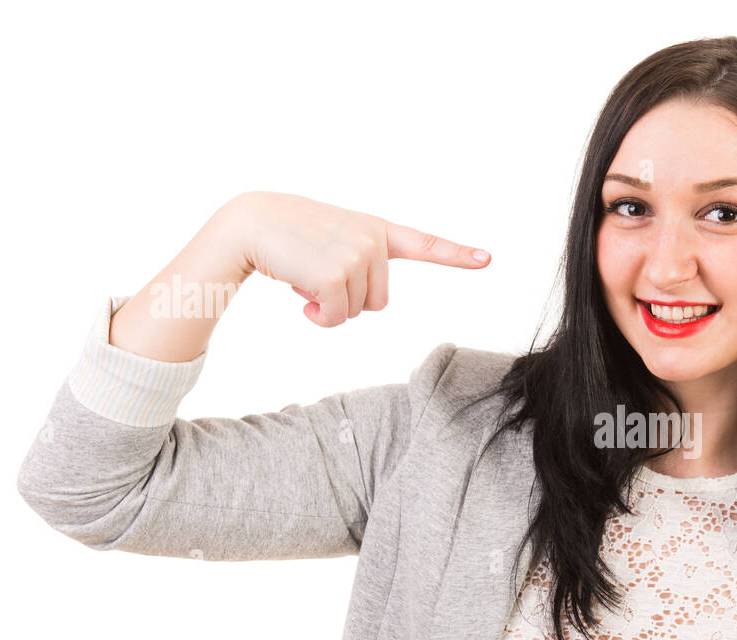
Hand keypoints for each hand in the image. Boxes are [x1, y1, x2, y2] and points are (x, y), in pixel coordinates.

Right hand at [227, 191, 491, 326]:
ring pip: (358, 312)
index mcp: (375, 229)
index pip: (423, 243)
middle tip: (317, 272)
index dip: (456, 254)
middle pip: (378, 301)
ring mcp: (358, 255)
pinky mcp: (339, 274)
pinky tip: (299, 289)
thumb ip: (357, 265)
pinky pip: (338, 318)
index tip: (487, 259)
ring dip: (329, 305)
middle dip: (349, 299)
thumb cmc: (287, 238)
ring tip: (304, 273)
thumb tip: (355, 306)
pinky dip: (318, 316)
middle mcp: (373, 240)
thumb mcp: (331, 243)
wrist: (249, 224)